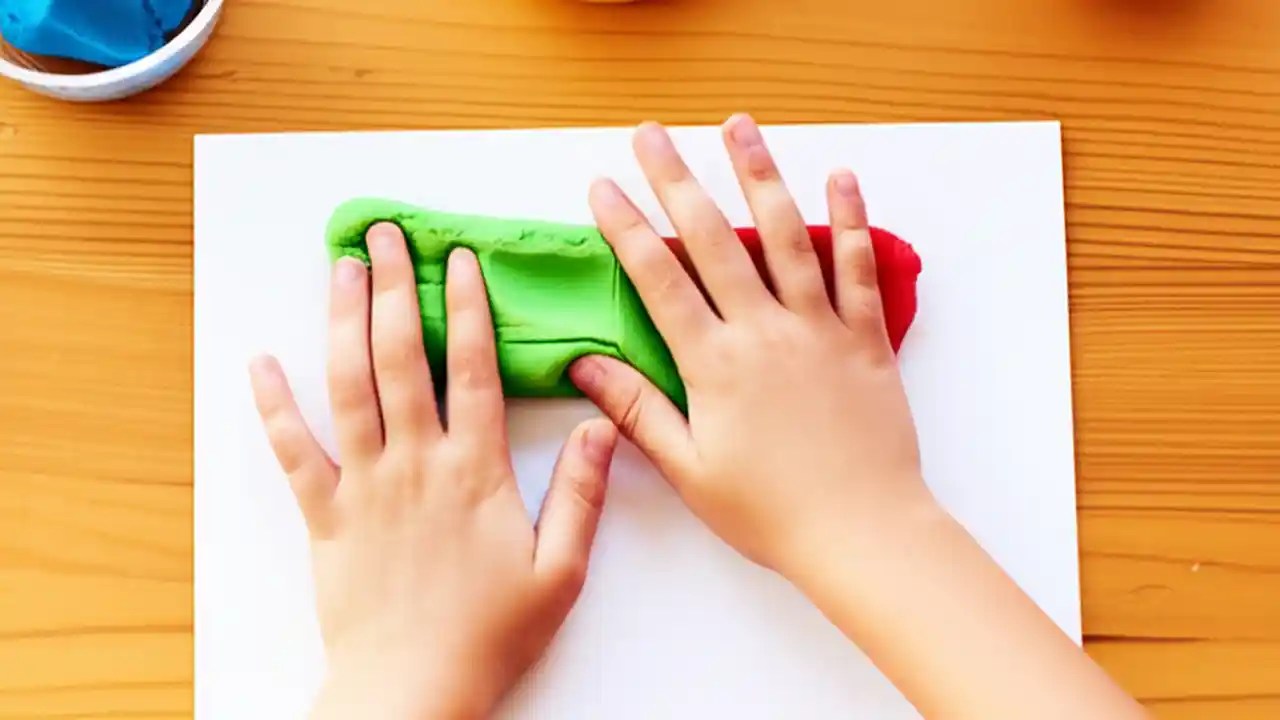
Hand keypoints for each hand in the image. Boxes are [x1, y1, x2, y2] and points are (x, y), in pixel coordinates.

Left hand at [249, 224, 617, 719]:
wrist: (414, 690)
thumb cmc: (490, 634)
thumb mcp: (561, 570)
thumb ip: (581, 494)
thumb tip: (601, 426)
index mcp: (475, 470)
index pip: (472, 368)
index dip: (466, 306)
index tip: (458, 258)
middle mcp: (414, 462)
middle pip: (400, 356)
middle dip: (393, 286)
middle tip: (385, 235)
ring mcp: (362, 484)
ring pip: (347, 385)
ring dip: (341, 320)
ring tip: (339, 268)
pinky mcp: (323, 514)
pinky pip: (291, 450)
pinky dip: (272, 405)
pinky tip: (261, 362)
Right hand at [570, 115, 933, 576]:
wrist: (862, 531)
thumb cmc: (769, 511)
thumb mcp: (689, 469)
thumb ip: (638, 411)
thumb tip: (584, 365)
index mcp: (714, 364)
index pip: (659, 279)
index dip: (626, 227)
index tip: (603, 186)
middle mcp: (764, 331)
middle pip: (713, 240)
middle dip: (677, 180)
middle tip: (651, 133)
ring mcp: (819, 328)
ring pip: (785, 237)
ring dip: (759, 176)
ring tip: (738, 126)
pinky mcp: (866, 338)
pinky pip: (858, 268)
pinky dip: (851, 221)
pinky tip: (841, 177)